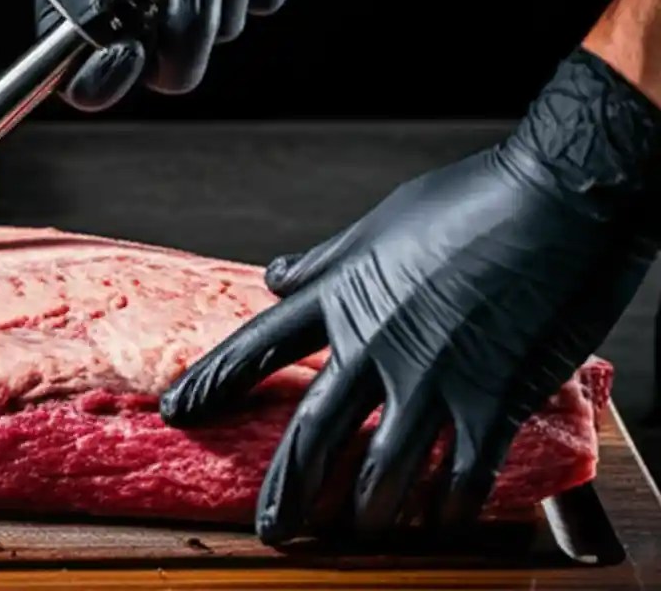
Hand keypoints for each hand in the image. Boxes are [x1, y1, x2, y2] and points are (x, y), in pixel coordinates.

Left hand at [159, 47, 660, 543]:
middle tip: (270, 527)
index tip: (177, 409)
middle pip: (312, 432)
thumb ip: (323, 261)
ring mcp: (432, 375)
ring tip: (352, 538)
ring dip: (364, 514)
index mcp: (343, 295)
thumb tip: (274, 275)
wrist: (558, 197)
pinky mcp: (492, 397)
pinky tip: (438, 528)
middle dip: (287, 488)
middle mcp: (374, 343)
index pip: (258, 346)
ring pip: (381, 469)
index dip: (213, 381)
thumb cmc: (471, 200)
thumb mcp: (379, 224)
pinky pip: (461, 473)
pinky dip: (447, 510)